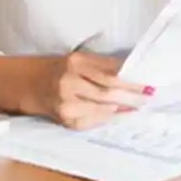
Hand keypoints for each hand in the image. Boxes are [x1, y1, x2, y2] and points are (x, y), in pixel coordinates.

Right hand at [27, 52, 151, 129]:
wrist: (32, 84)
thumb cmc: (62, 69)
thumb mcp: (81, 60)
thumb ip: (105, 66)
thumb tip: (133, 75)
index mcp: (75, 63)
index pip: (110, 74)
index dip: (130, 81)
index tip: (147, 84)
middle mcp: (68, 82)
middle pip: (107, 92)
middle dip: (131, 96)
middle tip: (147, 97)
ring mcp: (65, 103)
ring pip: (101, 108)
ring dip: (122, 108)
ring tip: (137, 105)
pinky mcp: (65, 119)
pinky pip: (92, 121)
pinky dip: (108, 117)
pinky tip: (119, 114)